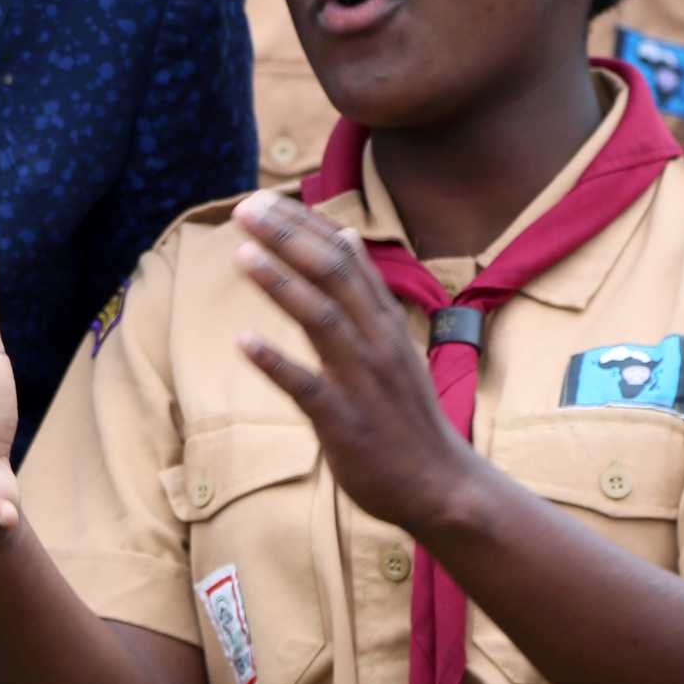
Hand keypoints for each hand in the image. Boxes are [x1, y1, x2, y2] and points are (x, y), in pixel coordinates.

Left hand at [229, 191, 478, 531]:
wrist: (441, 485)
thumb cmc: (405, 414)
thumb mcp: (392, 343)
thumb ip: (365, 295)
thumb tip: (345, 239)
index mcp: (382, 321)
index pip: (342, 257)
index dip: (302, 225)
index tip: (263, 198)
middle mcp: (375, 341)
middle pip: (331, 275)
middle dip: (287, 238)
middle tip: (245, 208)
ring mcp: (362, 381)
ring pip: (321, 320)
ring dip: (281, 284)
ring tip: (241, 254)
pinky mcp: (345, 422)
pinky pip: (308, 387)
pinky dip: (276, 362)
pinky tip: (243, 341)